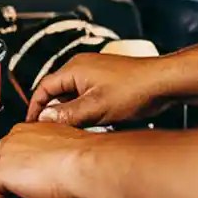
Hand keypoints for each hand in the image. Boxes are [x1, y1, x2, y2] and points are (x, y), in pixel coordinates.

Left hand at [0, 122, 97, 197]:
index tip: (30, 193)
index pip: (15, 155)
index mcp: (34, 130)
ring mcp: (5, 152)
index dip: (20, 178)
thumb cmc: (88, 163)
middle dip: (10, 190)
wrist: (90, 166)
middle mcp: (16, 137)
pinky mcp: (0, 170)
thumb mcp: (65, 161)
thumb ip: (48, 168)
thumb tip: (45, 185)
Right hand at [27, 53, 174, 126]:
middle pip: (57, 92)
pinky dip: (83, 109)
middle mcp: (83, 67)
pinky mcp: (107, 80)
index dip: (36, 107)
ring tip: (72, 129)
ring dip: (70, 112)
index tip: (33, 123)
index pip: (43, 88)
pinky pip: (86, 95)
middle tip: (50, 130)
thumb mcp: (95, 107)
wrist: (164, 83)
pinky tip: (91, 122)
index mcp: (75, 68)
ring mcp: (96, 73)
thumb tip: (45, 119)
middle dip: (52, 111)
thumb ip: (67, 114)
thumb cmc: (136, 89)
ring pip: (72, 95)